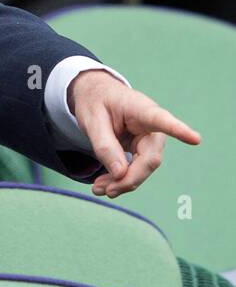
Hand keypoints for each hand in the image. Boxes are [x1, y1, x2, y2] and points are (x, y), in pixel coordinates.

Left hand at [68, 70, 201, 197]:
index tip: (195, 139)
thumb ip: (105, 145)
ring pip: (145, 168)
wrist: (97, 95)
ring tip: (99, 190)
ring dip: (123, 183)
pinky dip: (121, 180)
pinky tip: (105, 186)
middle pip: (150, 159)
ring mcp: (150, 140)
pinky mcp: (144, 150)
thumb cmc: (96, 102)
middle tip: (106, 191)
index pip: (162, 120)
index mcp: (141, 109)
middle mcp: (152, 127)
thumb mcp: (92, 120)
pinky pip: (136, 169)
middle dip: (130, 179)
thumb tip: (121, 174)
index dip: (179, 130)